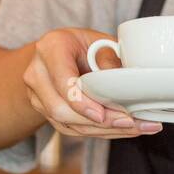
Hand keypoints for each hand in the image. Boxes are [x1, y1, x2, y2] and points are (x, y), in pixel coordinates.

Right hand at [24, 28, 161, 137]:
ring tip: (135, 128)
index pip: (62, 80)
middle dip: (97, 122)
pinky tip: (122, 130)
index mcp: (51, 48)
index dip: (81, 102)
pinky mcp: (45, 113)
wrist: (59, 53)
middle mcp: (38, 73)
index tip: (101, 114)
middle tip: (130, 123)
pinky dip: (98, 132)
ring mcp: (38, 96)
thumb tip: (127, 82)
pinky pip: (70, 129)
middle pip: (60, 109)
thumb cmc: (82, 44)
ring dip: (103, 131)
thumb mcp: (99, 41)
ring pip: (67, 124)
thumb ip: (109, 59)